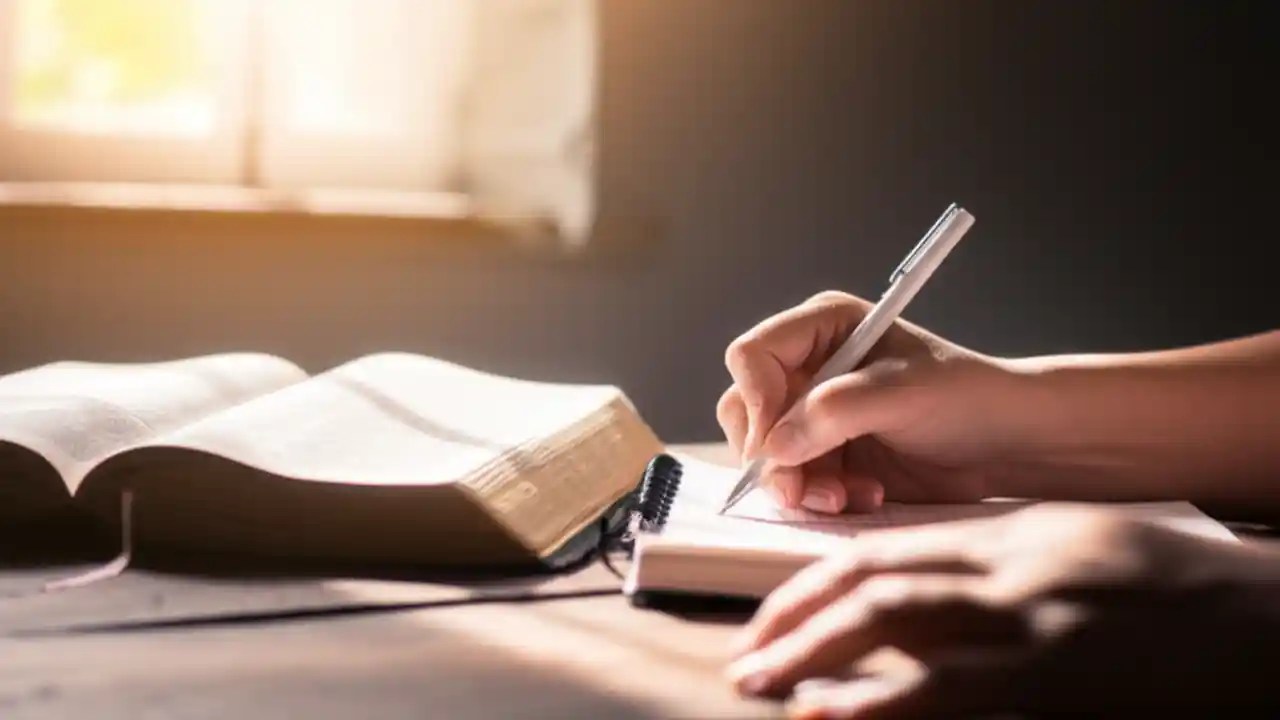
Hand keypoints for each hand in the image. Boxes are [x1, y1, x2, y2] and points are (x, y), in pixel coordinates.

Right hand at [717, 291, 1025, 512]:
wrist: (1004, 444)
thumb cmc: (966, 398)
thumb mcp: (903, 394)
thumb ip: (834, 412)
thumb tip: (773, 447)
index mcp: (821, 328)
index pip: (752, 356)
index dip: (756, 399)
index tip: (775, 443)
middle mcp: (807, 367)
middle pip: (744, 409)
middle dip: (770, 455)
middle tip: (801, 487)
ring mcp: (811, 414)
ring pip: (762, 455)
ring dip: (798, 484)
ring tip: (847, 497)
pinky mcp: (823, 455)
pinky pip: (791, 482)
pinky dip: (820, 498)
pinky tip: (864, 496)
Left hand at [725, 504, 1279, 716]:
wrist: (1268, 619)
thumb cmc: (1181, 591)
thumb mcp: (1078, 556)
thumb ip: (997, 572)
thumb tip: (920, 608)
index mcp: (1012, 537)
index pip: (885, 551)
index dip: (814, 584)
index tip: (772, 618)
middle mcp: (1011, 568)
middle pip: (874, 581)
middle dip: (794, 618)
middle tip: (746, 659)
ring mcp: (1034, 620)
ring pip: (897, 621)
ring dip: (814, 652)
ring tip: (761, 681)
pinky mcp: (1061, 676)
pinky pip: (950, 688)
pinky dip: (882, 701)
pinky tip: (832, 713)